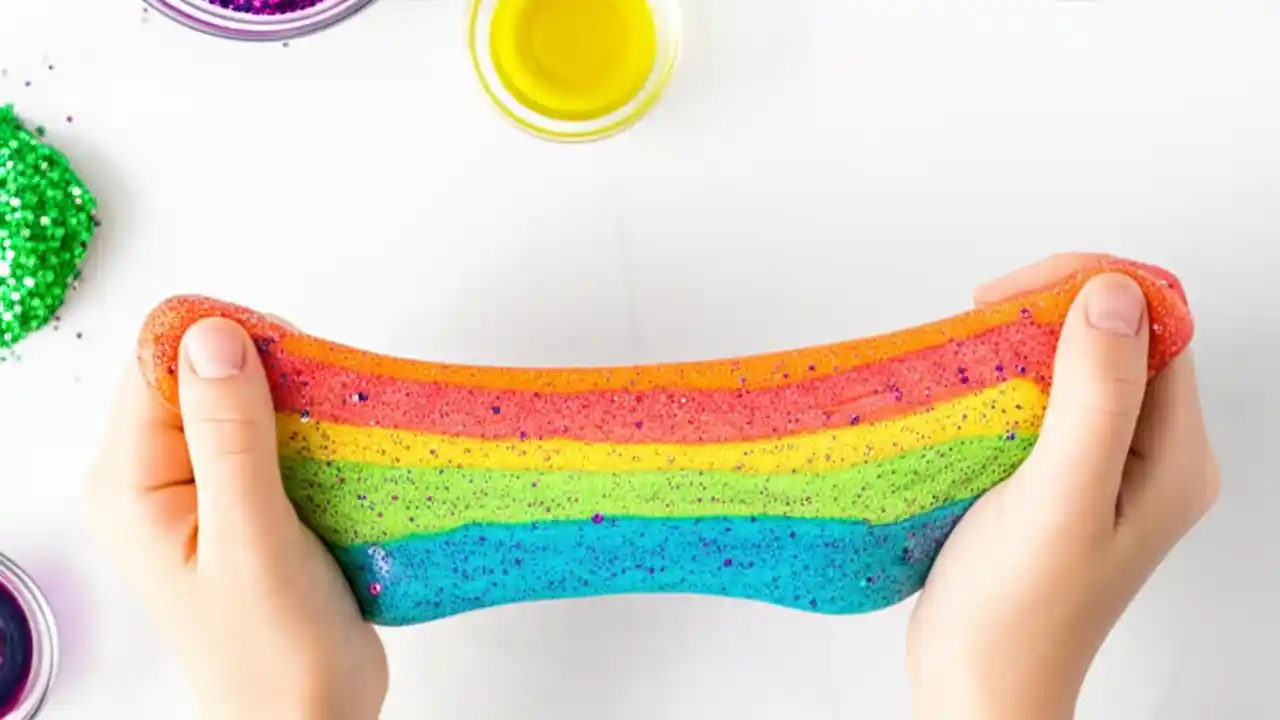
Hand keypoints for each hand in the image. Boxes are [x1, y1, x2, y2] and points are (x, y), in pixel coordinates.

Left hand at [87, 318, 387, 719]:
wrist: (309, 718)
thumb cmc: (274, 651)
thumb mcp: (251, 538)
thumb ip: (229, 436)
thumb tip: (212, 336)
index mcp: (130, 483)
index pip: (160, 365)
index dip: (226, 346)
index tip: (296, 361)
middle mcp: (153, 478)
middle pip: (200, 373)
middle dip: (268, 372)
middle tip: (326, 407)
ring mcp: (200, 489)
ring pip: (242, 400)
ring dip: (295, 402)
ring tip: (341, 431)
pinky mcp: (243, 501)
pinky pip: (270, 435)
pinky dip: (309, 431)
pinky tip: (341, 452)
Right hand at [906, 254, 1219, 719]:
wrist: (977, 681)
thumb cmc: (1017, 612)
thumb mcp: (1060, 498)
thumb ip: (1095, 396)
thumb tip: (1113, 292)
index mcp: (1173, 456)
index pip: (1155, 324)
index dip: (1088, 289)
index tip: (1009, 297)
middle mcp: (1150, 454)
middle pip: (1118, 334)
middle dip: (1050, 308)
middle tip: (981, 317)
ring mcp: (1104, 465)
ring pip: (1076, 361)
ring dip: (1021, 342)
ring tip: (968, 349)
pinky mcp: (1059, 475)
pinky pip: (1043, 397)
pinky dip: (1003, 378)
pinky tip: (967, 390)